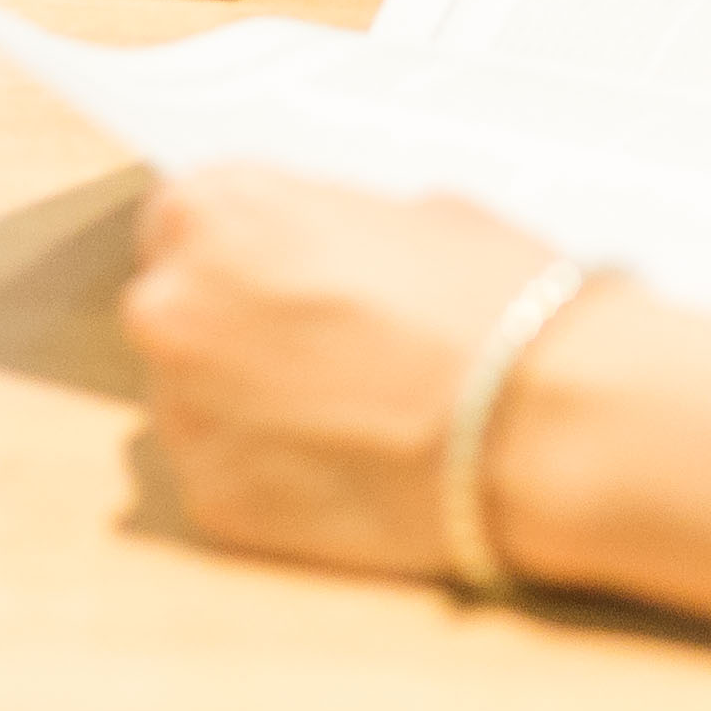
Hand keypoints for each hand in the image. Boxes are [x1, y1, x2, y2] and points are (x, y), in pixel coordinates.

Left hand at [126, 171, 575, 574]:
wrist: (536, 419)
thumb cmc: (491, 298)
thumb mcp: (416, 213)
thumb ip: (333, 232)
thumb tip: (324, 258)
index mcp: (216, 210)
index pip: (182, 220)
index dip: (241, 250)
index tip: (280, 275)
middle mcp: (173, 306)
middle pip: (177, 310)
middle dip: (234, 325)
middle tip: (319, 344)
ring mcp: (183, 411)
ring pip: (194, 399)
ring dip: (246, 402)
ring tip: (344, 410)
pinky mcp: (211, 500)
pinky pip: (223, 473)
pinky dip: (268, 472)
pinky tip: (344, 461)